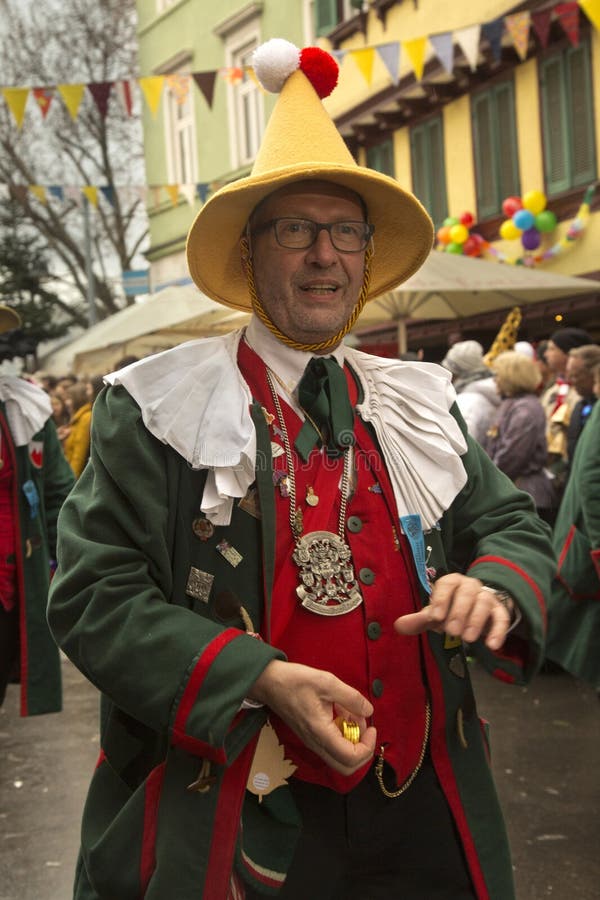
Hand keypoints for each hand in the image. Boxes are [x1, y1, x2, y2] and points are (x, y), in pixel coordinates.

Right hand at [249, 660, 376, 773]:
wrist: (269, 682)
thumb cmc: (295, 681)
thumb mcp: (327, 682)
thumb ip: (351, 698)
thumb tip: (368, 711)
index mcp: (320, 732)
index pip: (350, 758)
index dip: (367, 747)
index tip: (371, 727)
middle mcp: (316, 743)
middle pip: (346, 766)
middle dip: (363, 750)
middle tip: (365, 727)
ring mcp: (312, 742)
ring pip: (339, 758)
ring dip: (353, 742)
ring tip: (353, 716)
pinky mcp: (310, 737)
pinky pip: (332, 746)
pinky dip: (343, 735)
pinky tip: (341, 714)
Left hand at [394, 573, 513, 650]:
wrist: (475, 609)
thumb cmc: (450, 610)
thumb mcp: (434, 615)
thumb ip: (418, 620)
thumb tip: (398, 626)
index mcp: (451, 582)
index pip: (446, 584)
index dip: (441, 599)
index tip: (435, 618)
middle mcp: (470, 586)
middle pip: (467, 593)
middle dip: (459, 612)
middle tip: (452, 631)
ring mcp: (486, 596)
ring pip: (484, 603)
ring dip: (476, 621)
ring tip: (467, 639)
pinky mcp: (499, 610)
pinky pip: (502, 618)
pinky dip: (498, 631)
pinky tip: (492, 646)